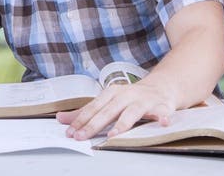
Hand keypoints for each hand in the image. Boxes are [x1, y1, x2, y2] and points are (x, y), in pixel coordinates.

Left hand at [57, 80, 175, 140]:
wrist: (162, 87)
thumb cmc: (131, 97)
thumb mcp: (108, 101)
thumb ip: (86, 112)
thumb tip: (61, 118)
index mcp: (112, 93)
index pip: (93, 107)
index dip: (81, 120)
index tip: (70, 132)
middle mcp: (127, 95)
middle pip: (108, 111)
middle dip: (94, 124)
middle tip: (82, 136)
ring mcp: (144, 100)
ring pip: (132, 112)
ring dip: (122, 123)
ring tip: (112, 134)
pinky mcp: (161, 106)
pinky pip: (162, 112)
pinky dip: (162, 117)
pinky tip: (162, 122)